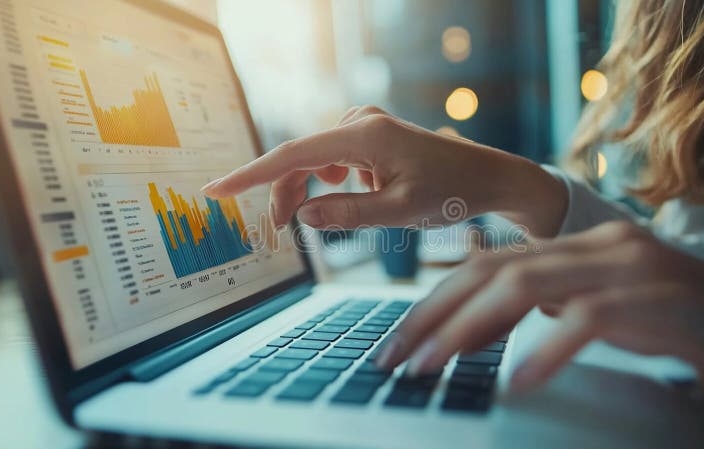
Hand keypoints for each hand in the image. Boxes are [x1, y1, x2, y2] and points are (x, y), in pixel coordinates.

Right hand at [201, 106, 566, 236]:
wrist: (487, 177)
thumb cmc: (452, 192)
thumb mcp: (400, 213)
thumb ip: (348, 215)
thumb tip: (303, 216)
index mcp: (364, 136)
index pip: (293, 155)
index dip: (251, 175)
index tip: (215, 190)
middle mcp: (360, 123)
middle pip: (301, 160)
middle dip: (285, 194)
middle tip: (280, 231)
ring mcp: (365, 126)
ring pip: (315, 161)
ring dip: (306, 190)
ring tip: (314, 219)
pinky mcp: (371, 135)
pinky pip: (333, 159)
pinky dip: (327, 182)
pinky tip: (348, 194)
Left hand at [376, 221, 703, 392]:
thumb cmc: (689, 326)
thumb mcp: (607, 312)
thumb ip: (552, 306)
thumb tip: (484, 327)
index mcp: (581, 247)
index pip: (489, 263)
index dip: (438, 299)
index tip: (402, 339)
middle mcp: (599, 246)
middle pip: (492, 269)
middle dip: (434, 313)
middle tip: (395, 357)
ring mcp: (629, 268)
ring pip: (525, 286)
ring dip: (469, 330)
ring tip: (432, 367)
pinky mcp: (659, 300)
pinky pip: (588, 319)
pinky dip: (548, 350)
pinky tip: (519, 381)